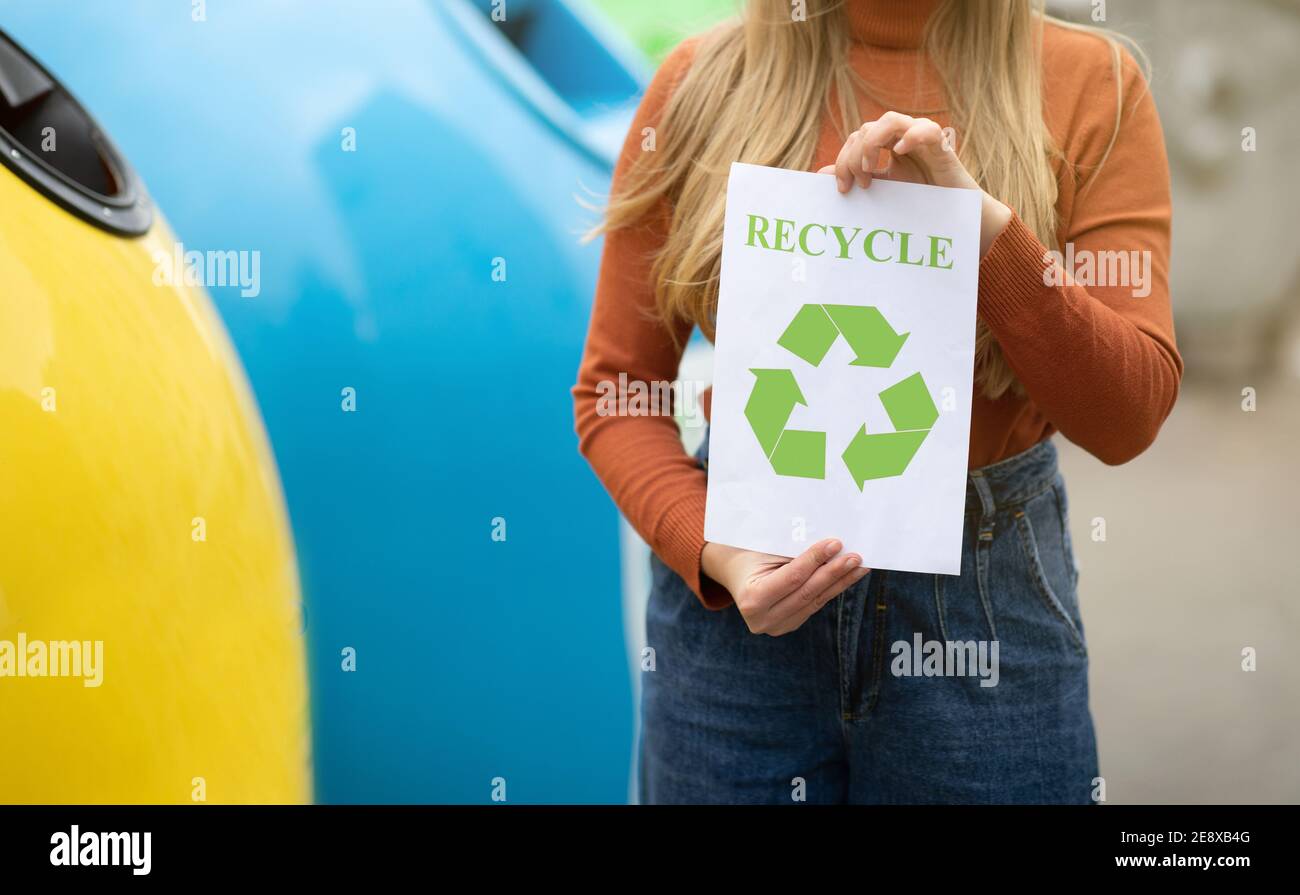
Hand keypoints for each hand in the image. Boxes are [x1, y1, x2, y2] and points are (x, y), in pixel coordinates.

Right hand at [701, 538, 869, 635]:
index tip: (836, 543)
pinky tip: (848, 575)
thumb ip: (792, 552)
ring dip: (841, 582)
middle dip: (834, 573)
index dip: (815, 560)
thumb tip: (830, 546)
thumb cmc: (749, 554)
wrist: (735, 573)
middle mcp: (763, 620)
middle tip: (855, 556)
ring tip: (859, 565)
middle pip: (807, 593)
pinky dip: (833, 588)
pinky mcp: (790, 624)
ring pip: (816, 601)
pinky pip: (815, 604)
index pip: (792, 578)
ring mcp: (778, 627)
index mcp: (751, 600)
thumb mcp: (763, 549)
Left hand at [816, 111, 1011, 256]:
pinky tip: (899, 152)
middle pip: (866, 128)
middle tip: (858, 183)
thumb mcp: (882, 191)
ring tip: (870, 171)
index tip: (842, 189)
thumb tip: (820, 175)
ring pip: (891, 120)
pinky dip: (911, 136)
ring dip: (873, 143)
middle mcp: (901, 138)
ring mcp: (921, 140)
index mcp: (886, 146)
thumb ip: (855, 180)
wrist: (954, 217)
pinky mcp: (941, 148)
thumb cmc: (920, 202)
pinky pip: (926, 129)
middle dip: (854, 156)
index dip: (843, 160)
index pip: (856, 138)